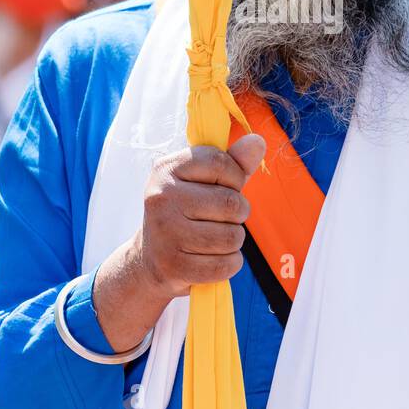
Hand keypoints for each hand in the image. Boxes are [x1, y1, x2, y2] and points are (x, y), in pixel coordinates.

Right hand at [135, 135, 265, 299]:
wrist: (151, 259)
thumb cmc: (186, 212)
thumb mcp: (204, 181)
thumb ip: (233, 162)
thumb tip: (257, 142)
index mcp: (167, 168)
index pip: (220, 163)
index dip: (235, 177)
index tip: (226, 186)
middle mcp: (161, 197)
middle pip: (230, 202)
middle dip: (238, 213)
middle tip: (221, 218)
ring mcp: (165, 233)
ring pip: (231, 236)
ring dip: (234, 240)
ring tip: (215, 238)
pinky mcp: (174, 266)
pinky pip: (226, 265)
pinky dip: (229, 263)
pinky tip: (212, 258)